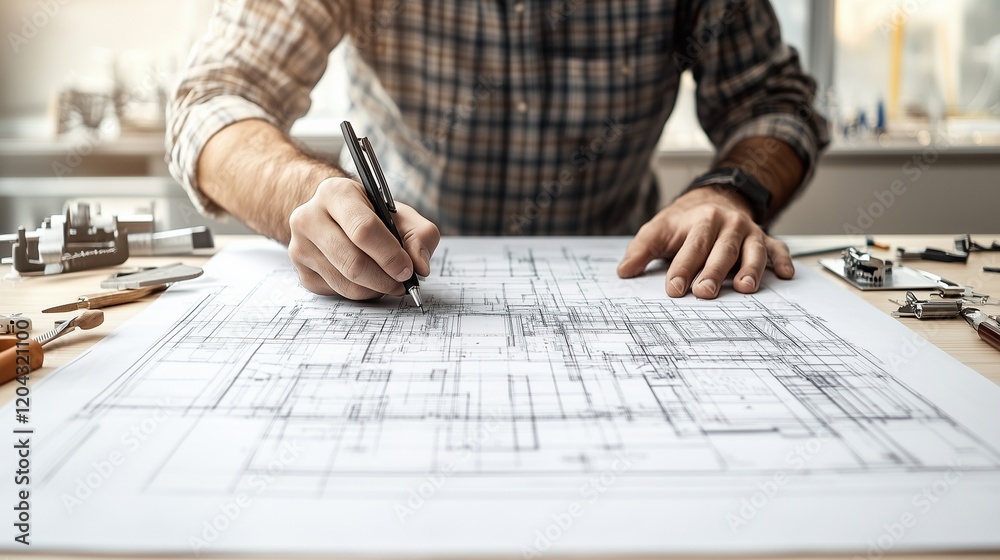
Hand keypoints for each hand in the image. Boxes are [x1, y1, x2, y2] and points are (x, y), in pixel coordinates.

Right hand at [288, 177, 440, 298]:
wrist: (333, 217)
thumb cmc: (370, 215)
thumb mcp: (400, 214)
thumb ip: (420, 235)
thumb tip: (420, 266)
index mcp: (335, 193)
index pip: (363, 230)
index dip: (390, 255)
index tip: (407, 269)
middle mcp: (309, 218)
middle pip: (354, 263)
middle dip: (385, 278)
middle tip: (402, 282)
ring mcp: (300, 247)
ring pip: (347, 283)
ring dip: (376, 289)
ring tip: (389, 281)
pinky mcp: (302, 272)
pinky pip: (338, 293)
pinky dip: (361, 293)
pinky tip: (369, 281)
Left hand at [616, 187, 793, 297]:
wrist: (713, 201)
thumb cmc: (683, 223)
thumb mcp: (657, 230)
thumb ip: (641, 250)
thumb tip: (624, 271)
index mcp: (702, 220)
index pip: (692, 246)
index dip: (682, 268)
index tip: (674, 289)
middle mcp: (729, 224)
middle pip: (722, 250)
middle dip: (713, 272)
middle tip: (704, 293)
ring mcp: (749, 232)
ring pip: (753, 250)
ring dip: (751, 269)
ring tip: (744, 288)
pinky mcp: (765, 241)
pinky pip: (778, 249)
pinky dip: (783, 260)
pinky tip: (786, 274)